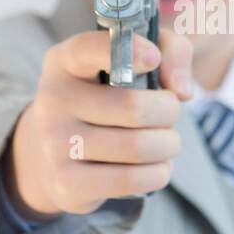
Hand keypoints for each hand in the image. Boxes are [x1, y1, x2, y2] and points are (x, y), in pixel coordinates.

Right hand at [7, 27, 193, 215]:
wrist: (51, 155)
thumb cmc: (106, 98)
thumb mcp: (132, 62)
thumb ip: (170, 51)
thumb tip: (182, 91)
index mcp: (65, 62)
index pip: (88, 49)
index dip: (128, 51)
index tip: (154, 57)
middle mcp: (53, 100)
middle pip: (134, 107)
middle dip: (169, 112)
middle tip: (168, 115)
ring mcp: (56, 144)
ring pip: (138, 147)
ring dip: (167, 146)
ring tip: (163, 142)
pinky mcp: (66, 183)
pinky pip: (132, 180)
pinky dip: (158, 173)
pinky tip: (155, 166)